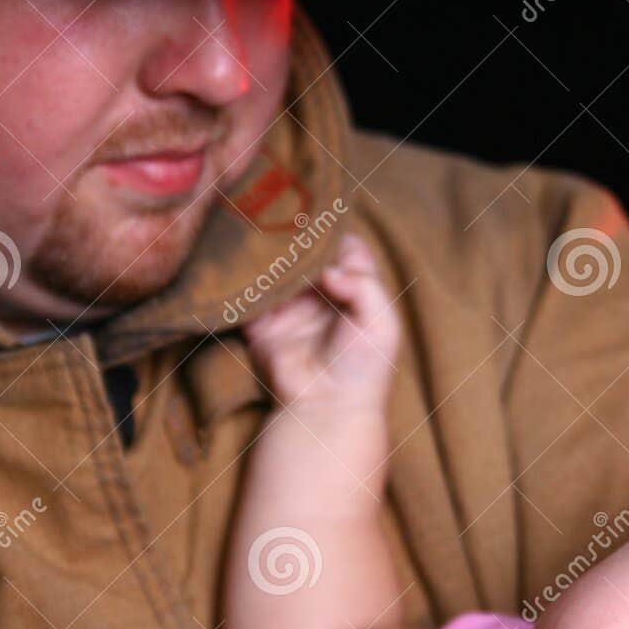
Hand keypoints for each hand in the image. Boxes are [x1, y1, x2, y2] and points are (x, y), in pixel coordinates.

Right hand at [241, 232, 400, 408]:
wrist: (328, 409)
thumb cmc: (364, 368)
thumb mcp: (382, 323)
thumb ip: (363, 285)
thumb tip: (327, 269)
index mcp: (354, 289)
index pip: (344, 247)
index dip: (333, 232)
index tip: (319, 219)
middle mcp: (321, 294)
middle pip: (305, 253)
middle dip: (296, 236)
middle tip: (284, 219)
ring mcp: (290, 308)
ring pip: (276, 269)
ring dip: (269, 254)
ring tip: (263, 235)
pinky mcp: (262, 325)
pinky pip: (250, 297)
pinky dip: (246, 281)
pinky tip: (246, 265)